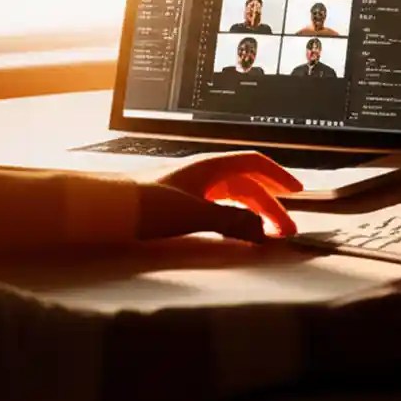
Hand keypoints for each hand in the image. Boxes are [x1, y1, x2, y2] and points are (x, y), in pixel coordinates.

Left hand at [142, 152, 303, 239]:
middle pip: (246, 186)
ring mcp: (190, 190)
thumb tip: (263, 231)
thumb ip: (232, 222)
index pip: (253, 163)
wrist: (104, 211)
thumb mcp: (195, 214)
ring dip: (251, 215)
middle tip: (284, 231)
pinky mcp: (177, 207)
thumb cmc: (145, 205)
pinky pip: (216, 210)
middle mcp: (202, 175)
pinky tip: (233, 235)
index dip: (277, 175)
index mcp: (210, 167)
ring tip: (264, 237)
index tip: (296, 192)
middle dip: (269, 206)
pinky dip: (232, 221)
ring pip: (231, 199)